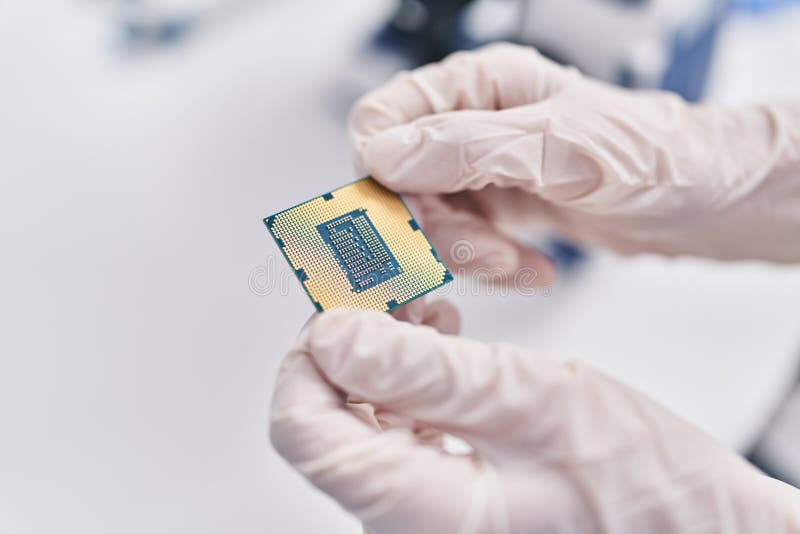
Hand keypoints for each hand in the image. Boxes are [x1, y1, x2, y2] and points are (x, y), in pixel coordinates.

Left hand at [270, 304, 799, 533]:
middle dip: (350, 344)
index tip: (339, 301)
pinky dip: (411, 379)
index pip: (303, 431)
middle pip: (328, 419)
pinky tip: (444, 345)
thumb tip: (337, 338)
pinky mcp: (450, 491)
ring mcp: (427, 509)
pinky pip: (400, 430)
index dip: (306, 356)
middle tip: (388, 290)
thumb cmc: (642, 487)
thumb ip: (426, 373)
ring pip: (362, 419)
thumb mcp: (532, 403)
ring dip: (382, 356)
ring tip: (426, 311)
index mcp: (417, 509)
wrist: (693, 525)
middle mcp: (408, 518)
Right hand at [350, 43, 799, 266]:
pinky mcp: (497, 208)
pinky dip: (491, 265)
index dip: (380, 169)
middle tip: (481, 252)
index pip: (384, 116)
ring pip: (430, 220)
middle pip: (400, 180)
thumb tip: (383, 155)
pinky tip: (530, 266)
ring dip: (468, 253)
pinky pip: (465, 243)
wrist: (701, 199)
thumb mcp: (559, 147)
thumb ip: (467, 147)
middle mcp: (472, 124)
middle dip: (437, 227)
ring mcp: (482, 169)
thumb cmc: (651, 155)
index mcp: (479, 85)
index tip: (403, 213)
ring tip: (515, 263)